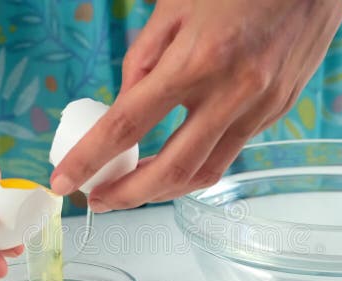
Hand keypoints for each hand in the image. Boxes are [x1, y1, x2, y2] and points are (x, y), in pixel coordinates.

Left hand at [51, 0, 341, 210]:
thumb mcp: (175, 6)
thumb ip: (143, 59)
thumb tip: (123, 105)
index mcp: (197, 59)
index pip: (129, 124)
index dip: (90, 160)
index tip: (64, 183)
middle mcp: (232, 92)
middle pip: (172, 169)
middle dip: (128, 196)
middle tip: (99, 200)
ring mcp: (260, 108)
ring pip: (206, 173)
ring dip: (163, 191)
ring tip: (133, 189)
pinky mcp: (277, 113)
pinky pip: (230, 151)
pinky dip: (196, 164)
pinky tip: (175, 158)